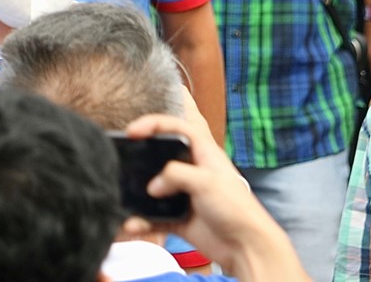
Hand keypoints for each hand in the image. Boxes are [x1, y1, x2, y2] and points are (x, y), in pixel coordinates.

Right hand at [120, 114, 277, 270]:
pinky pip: (154, 216)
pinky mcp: (179, 217)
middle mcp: (193, 171)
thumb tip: (152, 185)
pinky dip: (142, 220)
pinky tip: (134, 223)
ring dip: (139, 194)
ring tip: (125, 196)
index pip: (177, 128)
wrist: (246, 247)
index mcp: (204, 154)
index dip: (154, 124)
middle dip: (142, 156)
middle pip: (161, 156)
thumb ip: (175, 174)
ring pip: (154, 188)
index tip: (133, 131)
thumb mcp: (206, 182)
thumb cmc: (237, 209)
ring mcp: (185, 195)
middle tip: (124, 156)